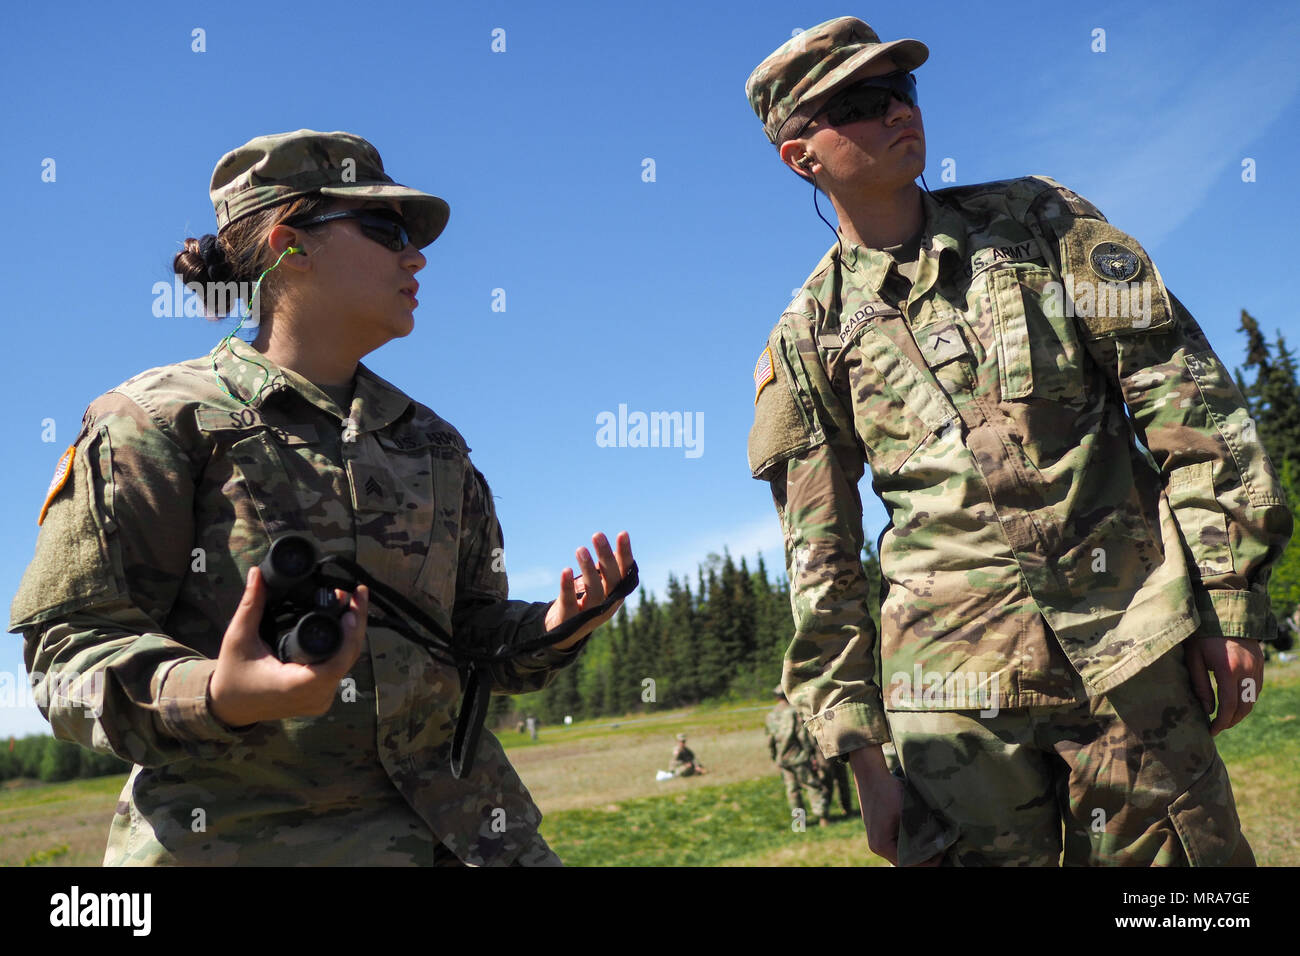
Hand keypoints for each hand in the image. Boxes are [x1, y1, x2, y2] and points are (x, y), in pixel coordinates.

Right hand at [209, 566, 368, 725]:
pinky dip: (344, 647)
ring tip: (352, 603)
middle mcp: (314, 697)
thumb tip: (257, 573)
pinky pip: (340, 670)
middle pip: (348, 658)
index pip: (337, 663)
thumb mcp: (238, 638)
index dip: (349, 635)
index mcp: (295, 686)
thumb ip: (251, 606)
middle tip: (357, 594)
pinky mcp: (322, 698)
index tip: (350, 608)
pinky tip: (347, 624)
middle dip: (355, 624)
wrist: (230, 706)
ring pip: (347, 663)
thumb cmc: (233, 674)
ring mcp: (321, 701)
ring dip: (352, 633)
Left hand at [544, 531, 633, 648]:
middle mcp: (608, 605)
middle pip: (611, 580)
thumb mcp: (598, 586)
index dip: (625, 554)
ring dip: (588, 569)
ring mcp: (590, 614)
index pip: (624, 572)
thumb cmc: (584, 602)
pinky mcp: (570, 620)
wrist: (564, 633)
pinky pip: (570, 602)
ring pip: (594, 591)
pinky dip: (568, 587)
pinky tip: (566, 570)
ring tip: (580, 549)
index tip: (622, 534)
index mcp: (616, 594)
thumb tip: (612, 547)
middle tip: (597, 535)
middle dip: (605, 557)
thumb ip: (604, 571)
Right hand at [848, 745, 941, 866]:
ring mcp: (876, 839)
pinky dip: (909, 844)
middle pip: (903, 862)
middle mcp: (877, 846)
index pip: (907, 864)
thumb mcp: (907, 810)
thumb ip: (921, 829)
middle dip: (923, 859)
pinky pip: (896, 845)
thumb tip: (940, 842)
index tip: (941, 852)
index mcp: (881, 844)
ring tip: (934, 845)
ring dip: (916, 851)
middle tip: (941, 851)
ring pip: (900, 854)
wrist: (870, 773)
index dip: (926, 862)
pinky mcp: (879, 831)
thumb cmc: (887, 790)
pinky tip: (922, 837)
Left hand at [1184, 635, 1263, 734]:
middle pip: (1245, 706)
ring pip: (1253, 698)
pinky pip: (1256, 688)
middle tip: (1218, 727)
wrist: (1223, 613)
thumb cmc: (1201, 635)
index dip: (1221, 722)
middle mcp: (1247, 670)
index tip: (1212, 731)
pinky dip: (1247, 699)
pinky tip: (1234, 702)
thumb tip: (1208, 710)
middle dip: (1232, 720)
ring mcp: (1256, 666)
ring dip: (1241, 711)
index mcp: (1228, 669)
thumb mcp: (1193, 658)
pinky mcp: (1260, 663)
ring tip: (1224, 717)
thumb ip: (1200, 685)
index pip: (1229, 705)